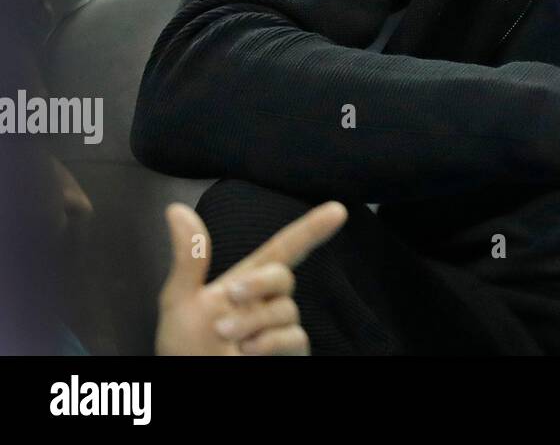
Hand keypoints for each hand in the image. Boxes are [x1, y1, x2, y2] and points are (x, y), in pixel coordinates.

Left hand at [155, 200, 345, 355]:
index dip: (311, 228)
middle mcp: (265, 304)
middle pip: (282, 276)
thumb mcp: (179, 304)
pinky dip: (268, 343)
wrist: (194, 392)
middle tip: (231, 294)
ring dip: (253, 321)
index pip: (283, 249)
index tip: (338, 210)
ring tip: (228, 341)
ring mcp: (279, 330)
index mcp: (243, 286)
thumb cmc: (185, 354)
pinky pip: (294, 337)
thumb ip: (189, 260)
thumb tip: (177, 209)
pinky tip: (247, 353)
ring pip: (285, 309)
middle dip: (260, 281)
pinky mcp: (290, 354)